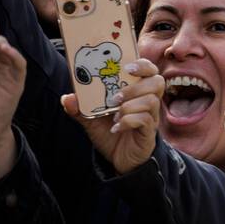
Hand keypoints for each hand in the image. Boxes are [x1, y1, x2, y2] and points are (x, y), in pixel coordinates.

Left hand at [62, 58, 163, 174]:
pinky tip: (116, 127)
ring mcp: (151, 116)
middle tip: (115, 97)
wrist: (117, 158)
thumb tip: (67, 98)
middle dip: (135, 86)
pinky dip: (128, 121)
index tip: (127, 67)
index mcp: (138, 92)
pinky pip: (145, 120)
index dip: (143, 65)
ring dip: (129, 105)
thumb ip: (81, 108)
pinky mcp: (149, 131)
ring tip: (114, 114)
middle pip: (156, 82)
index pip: (150, 70)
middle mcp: (148, 101)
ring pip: (151, 100)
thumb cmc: (110, 133)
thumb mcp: (92, 119)